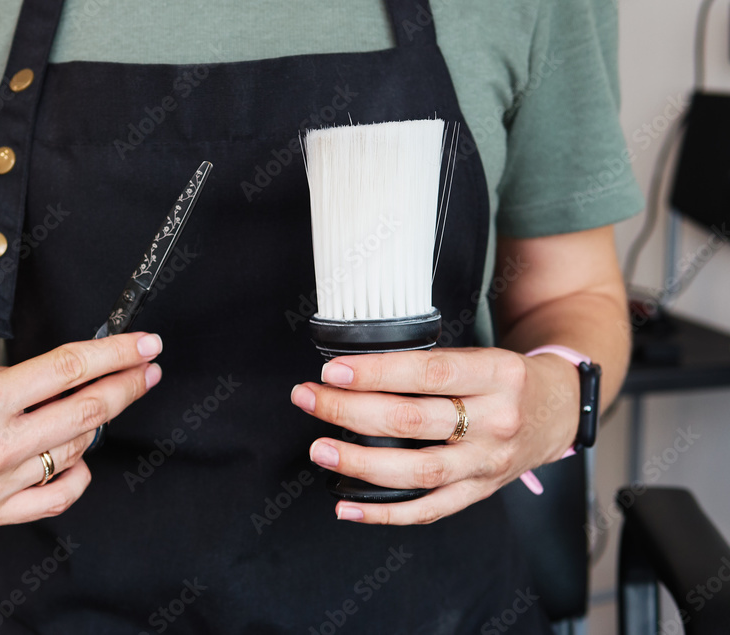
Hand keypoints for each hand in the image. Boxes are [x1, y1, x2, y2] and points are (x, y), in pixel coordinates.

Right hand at [0, 332, 162, 527]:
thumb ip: (15, 379)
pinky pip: (55, 498)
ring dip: (95, 424)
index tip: (144, 345)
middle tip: (148, 369)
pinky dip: (77, 474)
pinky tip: (78, 455)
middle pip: (85, 411)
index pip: (69, 369)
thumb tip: (68, 380)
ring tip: (95, 405)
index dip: (115, 354)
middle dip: (127, 385)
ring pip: (74, 452)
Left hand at [290, 347, 579, 524]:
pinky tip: (347, 507)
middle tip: (310, 398)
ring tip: (320, 449)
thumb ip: (430, 365)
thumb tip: (356, 373)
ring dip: (360, 463)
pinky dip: (384, 513)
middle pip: (414, 422)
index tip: (334, 371)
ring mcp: (488, 463)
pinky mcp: (480, 492)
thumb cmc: (507, 379)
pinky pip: (429, 509)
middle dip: (351, 411)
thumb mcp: (481, 355)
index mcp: (497, 375)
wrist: (558, 410)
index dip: (377, 373)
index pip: (429, 372)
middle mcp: (496, 421)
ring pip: (417, 470)